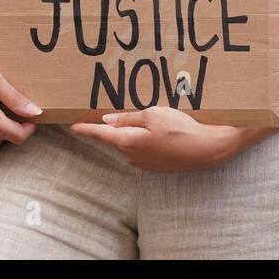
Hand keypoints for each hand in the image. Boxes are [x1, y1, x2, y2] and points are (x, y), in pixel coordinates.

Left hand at [70, 107, 246, 171]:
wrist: (206, 149)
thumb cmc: (179, 129)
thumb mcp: (152, 114)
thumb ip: (128, 118)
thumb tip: (109, 120)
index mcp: (128, 141)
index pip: (101, 134)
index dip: (86, 128)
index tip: (73, 126)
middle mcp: (132, 156)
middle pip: (119, 136)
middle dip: (123, 124)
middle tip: (138, 112)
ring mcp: (145, 163)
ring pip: (133, 142)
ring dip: (139, 131)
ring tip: (160, 122)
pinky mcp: (156, 166)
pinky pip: (145, 148)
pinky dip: (150, 139)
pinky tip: (166, 132)